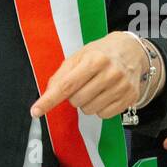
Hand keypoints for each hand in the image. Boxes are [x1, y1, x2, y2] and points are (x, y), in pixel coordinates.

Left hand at [30, 32, 147, 120]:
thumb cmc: (100, 53)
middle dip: (74, 96)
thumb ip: (62, 74)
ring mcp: (122, 86)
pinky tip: (105, 94)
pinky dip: (100, 108)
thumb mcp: (79, 56)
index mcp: (94, 59)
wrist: (131, 51)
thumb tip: (49, 93)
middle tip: (83, 83)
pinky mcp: (130, 97)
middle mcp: (110, 73)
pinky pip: (104, 115)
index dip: (49, 100)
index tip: (35, 111)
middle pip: (76, 101)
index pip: (66, 85)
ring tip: (95, 88)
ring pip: (90, 110)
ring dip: (87, 103)